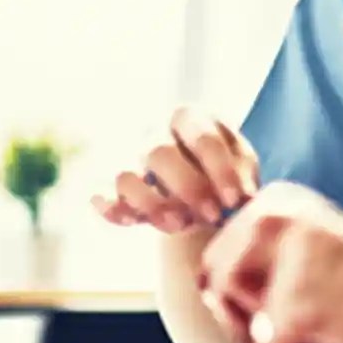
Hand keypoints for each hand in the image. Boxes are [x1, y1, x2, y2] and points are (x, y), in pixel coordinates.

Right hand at [91, 106, 258, 233]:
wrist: (193, 179)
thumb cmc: (220, 166)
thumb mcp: (241, 163)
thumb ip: (243, 175)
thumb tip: (242, 197)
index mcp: (190, 118)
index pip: (204, 138)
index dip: (221, 172)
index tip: (235, 201)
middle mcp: (154, 132)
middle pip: (161, 154)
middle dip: (189, 189)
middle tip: (212, 216)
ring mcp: (127, 156)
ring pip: (125, 176)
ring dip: (152, 204)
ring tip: (180, 225)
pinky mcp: (109, 184)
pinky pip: (100, 194)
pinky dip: (112, 208)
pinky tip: (131, 221)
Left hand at [199, 181, 342, 342]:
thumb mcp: (314, 247)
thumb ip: (266, 253)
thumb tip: (206, 283)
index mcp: (281, 199)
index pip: (218, 253)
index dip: (236, 290)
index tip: (270, 302)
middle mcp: (280, 215)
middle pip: (214, 277)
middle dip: (238, 312)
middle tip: (280, 326)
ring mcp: (289, 255)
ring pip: (233, 310)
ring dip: (263, 330)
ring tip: (309, 326)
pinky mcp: (299, 299)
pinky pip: (266, 340)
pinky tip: (328, 333)